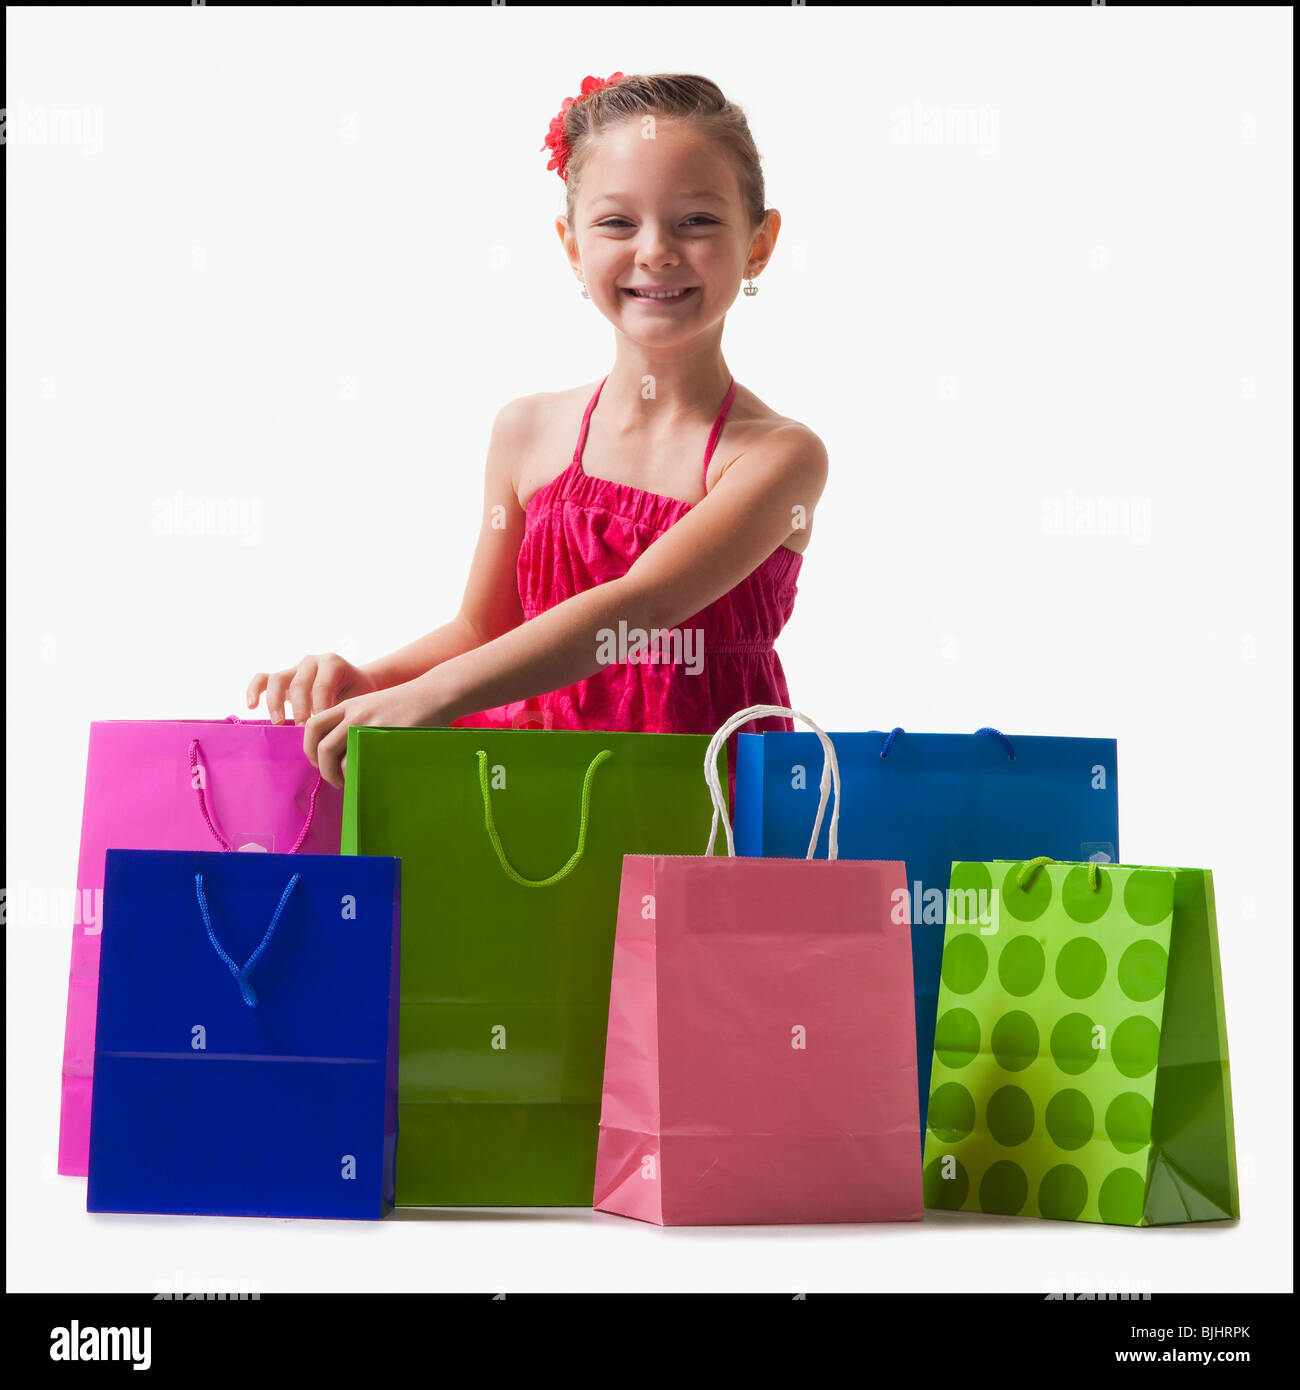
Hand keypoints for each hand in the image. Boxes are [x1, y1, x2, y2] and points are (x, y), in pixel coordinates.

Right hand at [246, 653, 378, 724]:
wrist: (355, 685)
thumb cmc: (358, 695)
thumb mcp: (358, 700)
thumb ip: (346, 710)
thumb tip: (336, 733)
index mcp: (332, 663)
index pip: (322, 685)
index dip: (320, 706)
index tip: (321, 725)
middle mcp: (311, 662)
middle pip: (299, 683)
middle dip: (300, 707)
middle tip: (303, 728)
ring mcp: (294, 668)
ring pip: (277, 679)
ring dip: (276, 702)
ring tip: (279, 722)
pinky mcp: (281, 678)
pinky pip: (262, 679)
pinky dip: (254, 690)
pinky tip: (252, 706)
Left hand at [302, 677, 451, 787]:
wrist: (433, 693)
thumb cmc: (402, 705)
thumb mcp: (370, 706)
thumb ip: (350, 724)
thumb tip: (333, 756)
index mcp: (348, 707)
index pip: (314, 727)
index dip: (309, 749)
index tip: (318, 762)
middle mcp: (356, 716)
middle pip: (325, 748)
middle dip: (325, 770)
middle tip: (334, 780)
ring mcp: (373, 728)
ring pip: (344, 761)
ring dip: (342, 777)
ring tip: (351, 783)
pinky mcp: (390, 739)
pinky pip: (369, 764)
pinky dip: (364, 776)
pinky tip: (370, 779)